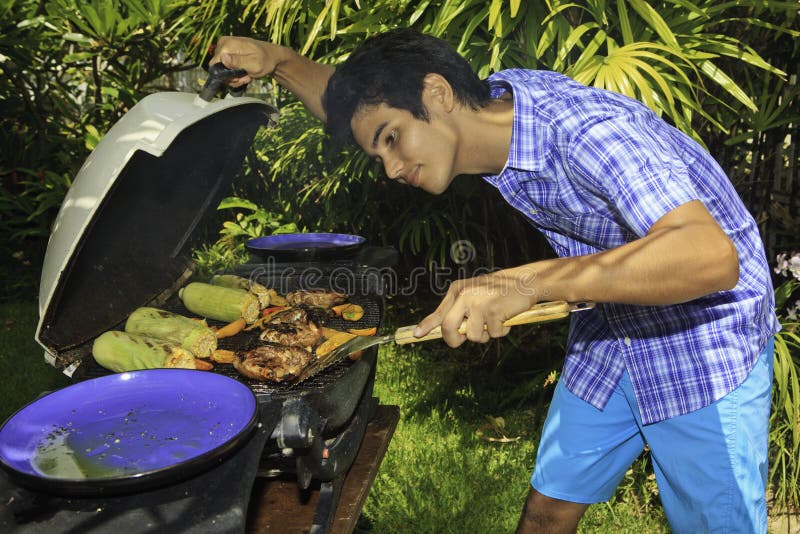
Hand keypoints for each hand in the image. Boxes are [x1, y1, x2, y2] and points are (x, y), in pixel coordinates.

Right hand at [209, 36, 283, 86]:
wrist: (272, 57)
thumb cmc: (265, 60)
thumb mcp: (253, 64)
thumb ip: (238, 62)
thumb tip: (222, 58)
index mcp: (227, 44)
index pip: (215, 65)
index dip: (226, 75)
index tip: (240, 77)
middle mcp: (222, 44)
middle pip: (217, 69)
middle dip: (232, 77)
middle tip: (246, 77)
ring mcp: (224, 48)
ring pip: (222, 71)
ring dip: (235, 77)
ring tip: (247, 75)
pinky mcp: (227, 53)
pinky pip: (225, 68)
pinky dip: (235, 74)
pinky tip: (245, 72)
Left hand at [414, 272, 537, 347]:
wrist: (524, 282)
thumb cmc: (498, 291)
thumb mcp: (473, 293)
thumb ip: (459, 310)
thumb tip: (445, 331)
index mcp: (457, 291)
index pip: (439, 312)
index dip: (427, 325)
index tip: (417, 335)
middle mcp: (464, 296)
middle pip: (448, 328)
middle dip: (454, 340)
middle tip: (462, 340)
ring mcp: (478, 303)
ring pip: (474, 336)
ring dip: (486, 335)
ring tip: (495, 321)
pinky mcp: (493, 311)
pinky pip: (493, 334)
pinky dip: (502, 331)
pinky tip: (506, 317)